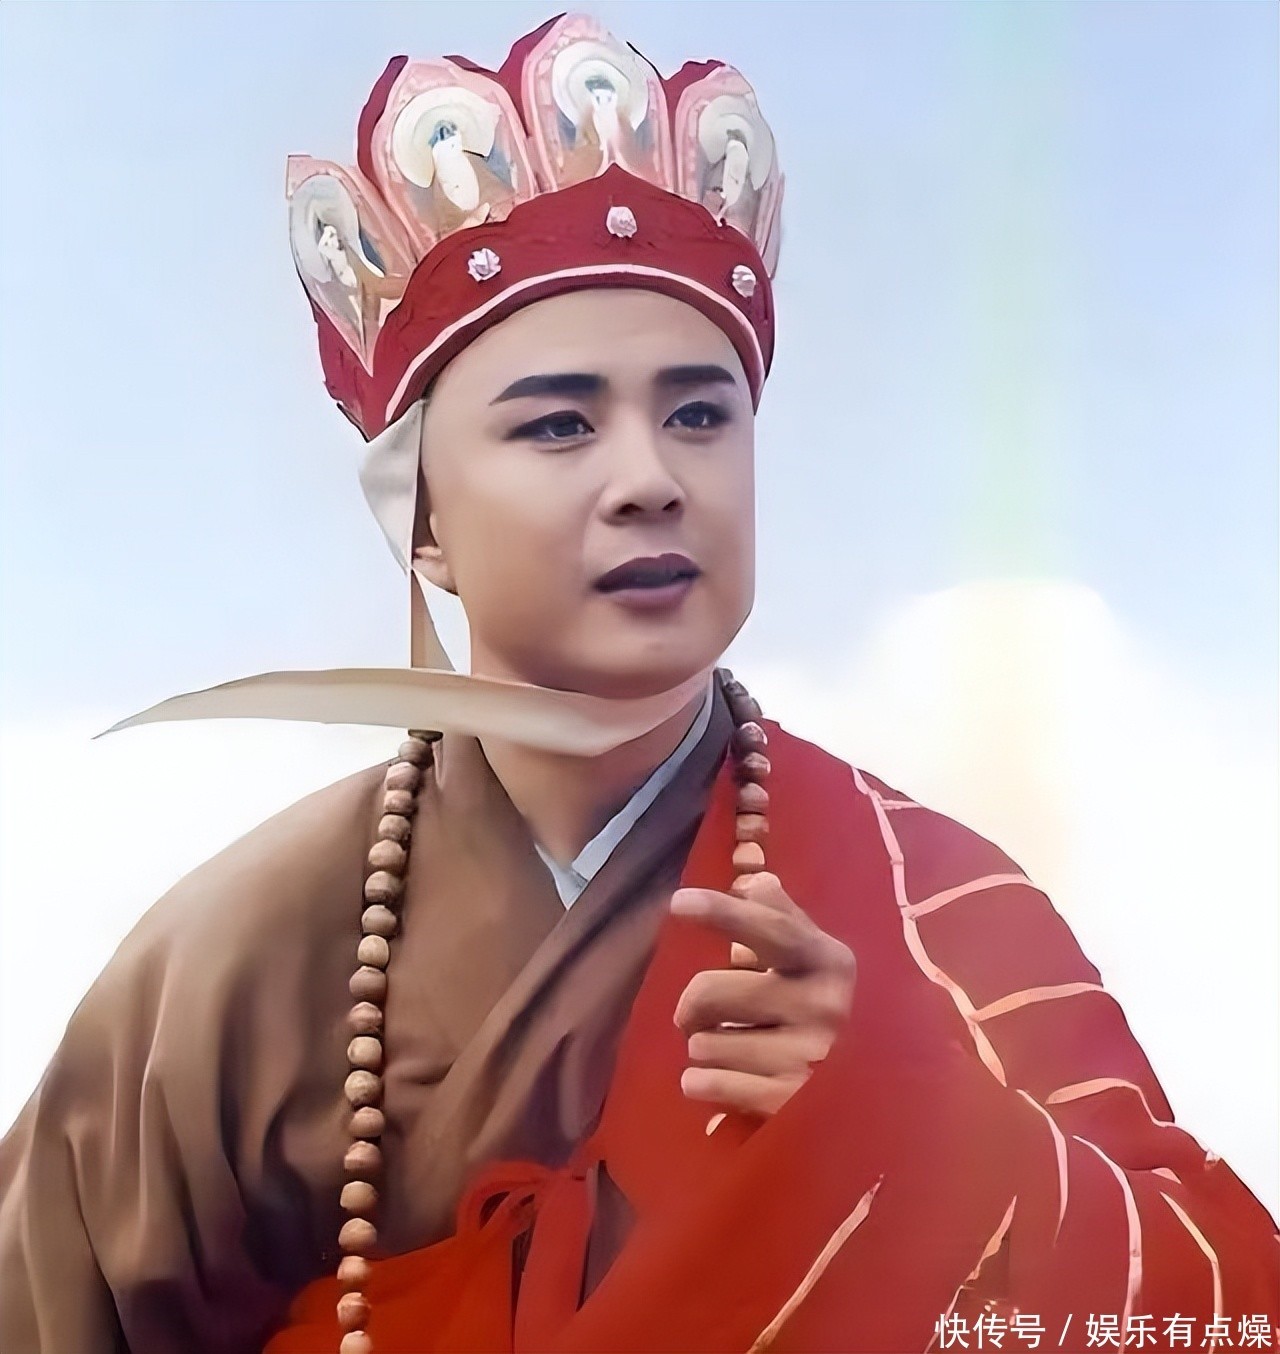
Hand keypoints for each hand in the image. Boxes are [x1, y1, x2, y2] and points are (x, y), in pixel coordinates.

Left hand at [669, 872, 855, 1117]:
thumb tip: (753, 879)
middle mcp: (824, 1008)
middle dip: (695, 1005)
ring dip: (705, 1046)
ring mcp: (809, 1059)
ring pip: (702, 1044)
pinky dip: (701, 1082)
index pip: (769, 929)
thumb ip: (782, 917)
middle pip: (707, 992)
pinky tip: (723, 1080)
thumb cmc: (828, 1011)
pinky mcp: (788, 1105)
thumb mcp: (817, 959)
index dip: (722, 913)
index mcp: (828, 962)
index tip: (679, 902)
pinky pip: (706, 1083)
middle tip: (708, 1015)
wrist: (875, 1098)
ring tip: (738, 1051)